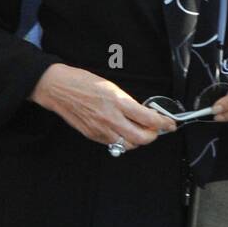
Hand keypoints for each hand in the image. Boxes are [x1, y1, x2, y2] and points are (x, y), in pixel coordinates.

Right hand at [29, 64, 175, 148]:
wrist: (58, 88)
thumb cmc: (83, 82)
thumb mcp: (111, 86)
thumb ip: (127, 102)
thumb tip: (142, 113)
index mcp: (118, 102)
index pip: (148, 119)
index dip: (163, 123)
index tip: (169, 123)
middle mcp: (111, 118)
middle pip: (142, 138)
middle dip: (153, 136)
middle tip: (156, 130)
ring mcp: (101, 129)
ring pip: (128, 145)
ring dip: (138, 140)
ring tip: (140, 131)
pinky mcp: (92, 135)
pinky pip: (113, 144)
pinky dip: (122, 141)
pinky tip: (122, 132)